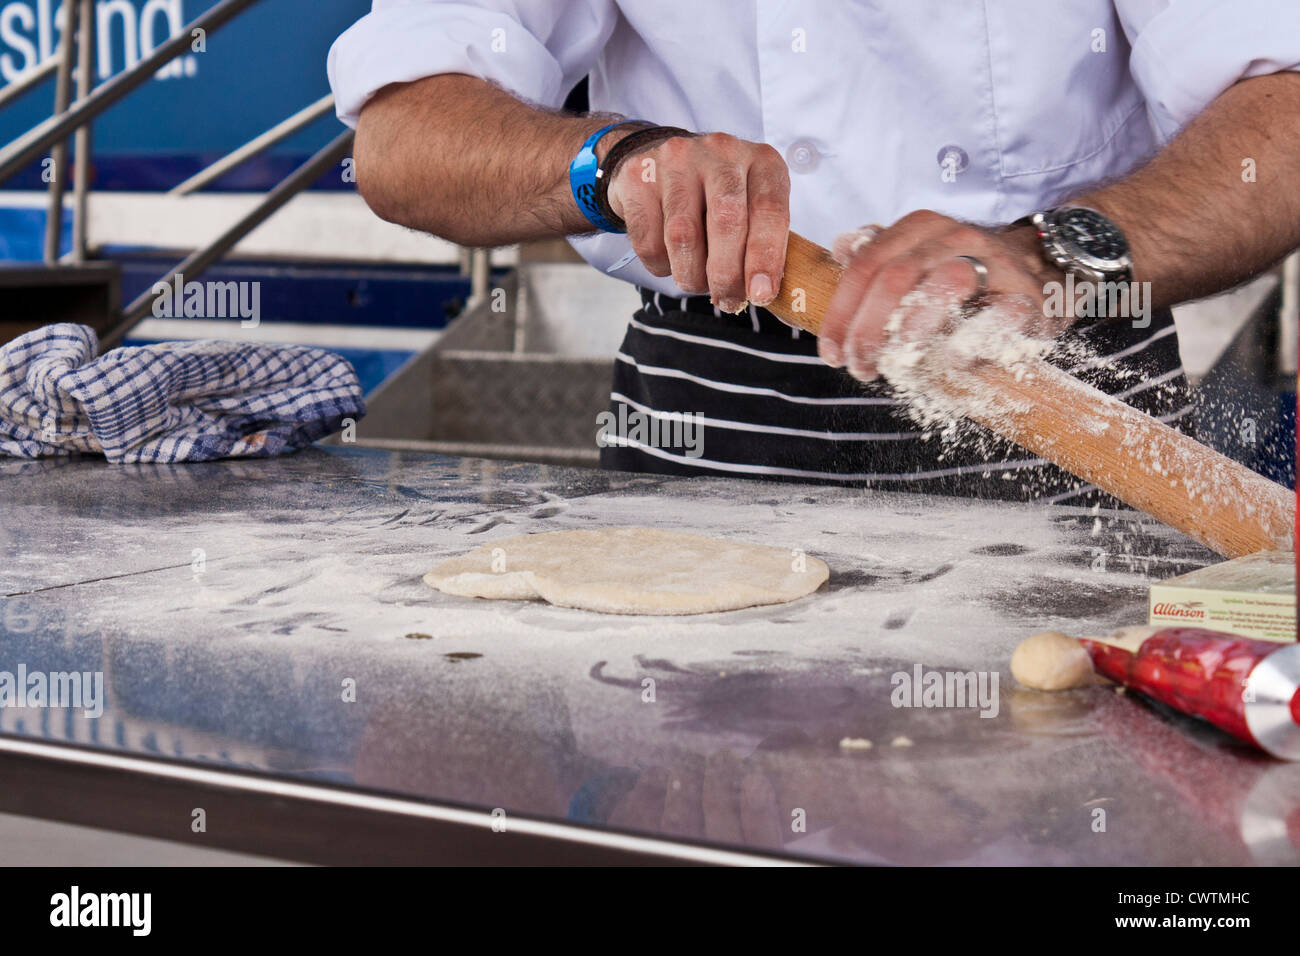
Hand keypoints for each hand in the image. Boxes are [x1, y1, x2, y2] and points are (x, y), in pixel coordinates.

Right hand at [606, 133, 790, 312]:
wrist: (657, 162)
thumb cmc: (714, 197)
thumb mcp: (750, 208)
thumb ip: (761, 242)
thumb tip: (761, 293)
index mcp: (761, 160)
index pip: (770, 209)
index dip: (766, 257)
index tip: (761, 294)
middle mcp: (721, 152)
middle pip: (726, 222)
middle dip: (727, 275)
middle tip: (727, 301)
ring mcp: (676, 160)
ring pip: (683, 235)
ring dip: (691, 275)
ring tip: (696, 283)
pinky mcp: (639, 177)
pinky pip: (649, 240)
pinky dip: (661, 266)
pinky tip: (669, 260)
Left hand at [818, 210, 1065, 380]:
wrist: (1038, 277)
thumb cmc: (967, 279)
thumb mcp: (917, 262)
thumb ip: (878, 257)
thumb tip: (840, 246)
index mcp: (920, 228)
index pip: (866, 265)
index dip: (842, 313)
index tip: (832, 353)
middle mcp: (954, 236)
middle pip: (896, 276)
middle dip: (868, 329)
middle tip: (859, 368)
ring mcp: (994, 262)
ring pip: (945, 285)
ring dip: (910, 333)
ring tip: (895, 365)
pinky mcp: (1027, 297)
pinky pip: (997, 317)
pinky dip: (970, 342)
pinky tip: (952, 362)